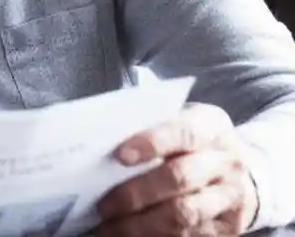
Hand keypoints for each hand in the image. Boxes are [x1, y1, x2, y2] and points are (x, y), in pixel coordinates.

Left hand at [96, 104, 257, 235]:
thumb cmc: (194, 144)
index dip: (151, 143)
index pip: (184, 132)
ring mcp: (229, 198)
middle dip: (136, 193)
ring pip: (183, 214)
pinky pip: (187, 236)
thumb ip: (150, 128)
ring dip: (141, 225)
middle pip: (180, 178)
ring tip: (109, 227)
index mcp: (212, 127)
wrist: (244, 173)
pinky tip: (128, 236)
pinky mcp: (226, 228)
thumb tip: (102, 143)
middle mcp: (226, 163)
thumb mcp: (180, 122)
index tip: (120, 155)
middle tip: (104, 205)